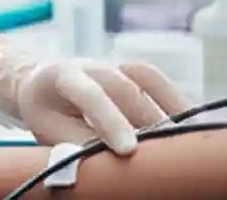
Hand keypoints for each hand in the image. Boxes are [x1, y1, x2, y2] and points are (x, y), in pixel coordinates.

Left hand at [0, 44, 194, 153]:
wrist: (39, 82)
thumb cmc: (45, 112)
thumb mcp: (50, 130)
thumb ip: (79, 143)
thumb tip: (111, 160)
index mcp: (61, 77)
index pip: (89, 95)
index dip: (109, 121)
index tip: (128, 150)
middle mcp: (90, 66)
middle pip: (122, 89)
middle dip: (144, 122)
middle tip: (161, 154)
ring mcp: (112, 65)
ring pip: (144, 81)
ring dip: (165, 110)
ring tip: (181, 141)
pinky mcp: (130, 71)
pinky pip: (155, 80)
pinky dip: (173, 99)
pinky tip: (187, 123)